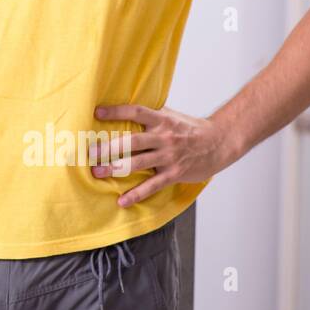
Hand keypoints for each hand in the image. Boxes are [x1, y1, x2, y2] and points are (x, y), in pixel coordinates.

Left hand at [88, 104, 237, 206]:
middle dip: (109, 147)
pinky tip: (122, 200)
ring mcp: (168, 156)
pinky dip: (136, 194)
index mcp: (161, 120)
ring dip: (116, 168)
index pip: (136, 112)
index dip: (116, 111)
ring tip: (97, 173)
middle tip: (90, 153)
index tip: (96, 113)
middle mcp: (164, 137)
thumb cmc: (189, 129)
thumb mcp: (171, 116)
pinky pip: (152, 185)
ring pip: (138, 163)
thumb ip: (150, 114)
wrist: (219, 142)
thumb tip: (123, 108)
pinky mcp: (174, 174)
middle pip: (132, 141)